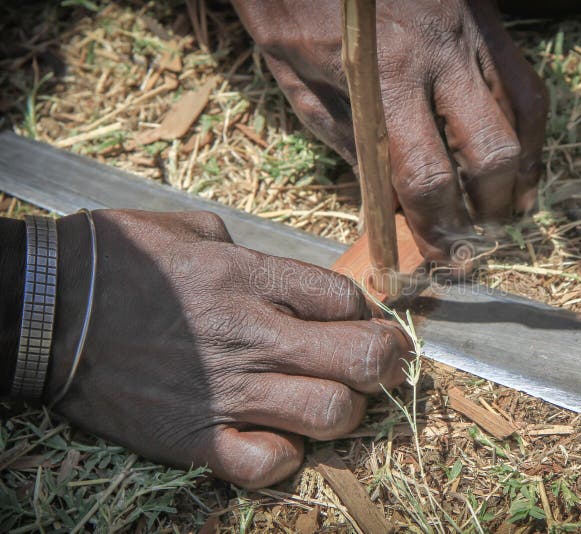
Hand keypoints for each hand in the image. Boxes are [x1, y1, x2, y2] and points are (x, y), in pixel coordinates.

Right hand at [48, 210, 409, 487]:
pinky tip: (278, 438)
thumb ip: (242, 247)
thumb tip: (272, 266)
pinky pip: (266, 465)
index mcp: (252, 277)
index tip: (361, 321)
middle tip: (384, 364)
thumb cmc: (115, 258)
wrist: (42, 308)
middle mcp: (253, 335)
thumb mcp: (187, 229)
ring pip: (332, 414)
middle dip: (388, 362)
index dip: (368, 312)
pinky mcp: (194, 437)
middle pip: (363, 357)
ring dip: (346, 411)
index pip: (348, 299)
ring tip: (334, 402)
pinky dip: (284, 457)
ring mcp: (227, 391)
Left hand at [232, 0, 547, 260]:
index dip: (437, 227)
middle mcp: (440, 54)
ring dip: (522, 170)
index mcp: (383, 77)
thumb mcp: (296, 76)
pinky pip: (523, 77)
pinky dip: (528, 124)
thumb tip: (387, 194)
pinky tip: (520, 151)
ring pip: (522, 114)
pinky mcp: (484, 14)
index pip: (426, 177)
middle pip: (493, 152)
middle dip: (490, 207)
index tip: (441, 254)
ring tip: (510, 205)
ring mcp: (470, 30)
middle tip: (476, 233)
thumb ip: (347, 137)